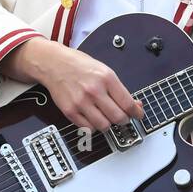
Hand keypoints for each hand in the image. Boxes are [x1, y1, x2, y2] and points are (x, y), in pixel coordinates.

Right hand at [0, 38, 143, 131]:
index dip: (136, 113)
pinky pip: (88, 128)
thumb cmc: (79, 66)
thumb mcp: (104, 70)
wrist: (54, 64)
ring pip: (104, 126)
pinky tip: (93, 117)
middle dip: (124, 120)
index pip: (127, 103)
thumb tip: (134, 105)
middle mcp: (94, 91)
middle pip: (118, 117)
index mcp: (106, 78)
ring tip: (106, 117)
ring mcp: (81, 102)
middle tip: (122, 117)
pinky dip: (93, 126)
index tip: (138, 115)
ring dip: (108, 124)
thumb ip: (119, 89)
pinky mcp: (70, 111)